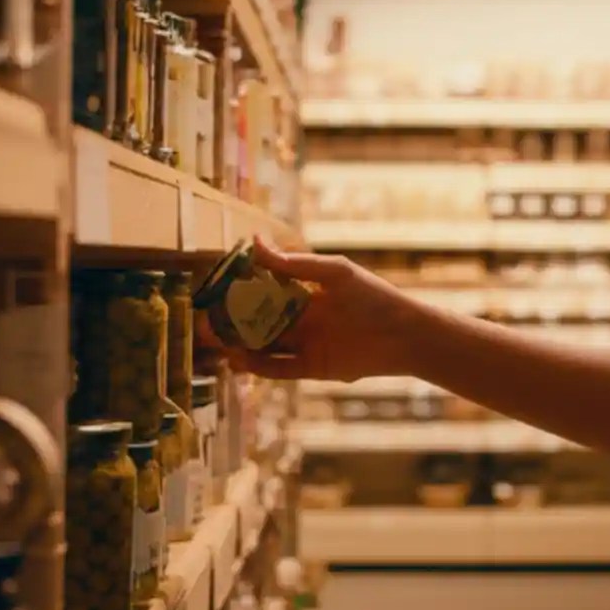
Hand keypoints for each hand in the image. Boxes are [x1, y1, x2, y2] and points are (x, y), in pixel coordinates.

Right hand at [214, 237, 426, 380]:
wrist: (405, 334)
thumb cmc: (373, 296)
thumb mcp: (333, 272)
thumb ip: (294, 263)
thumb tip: (255, 241)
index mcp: (306, 293)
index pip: (265, 291)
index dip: (241, 291)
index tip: (216, 287)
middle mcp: (303, 319)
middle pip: (259, 322)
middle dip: (232, 322)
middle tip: (205, 320)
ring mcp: (307, 345)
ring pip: (265, 346)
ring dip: (239, 345)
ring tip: (214, 341)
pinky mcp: (313, 368)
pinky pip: (280, 368)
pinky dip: (259, 366)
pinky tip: (239, 359)